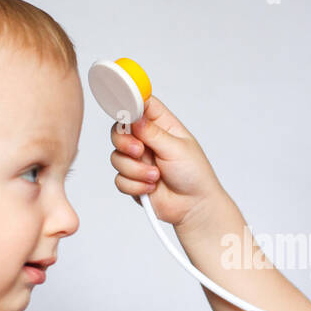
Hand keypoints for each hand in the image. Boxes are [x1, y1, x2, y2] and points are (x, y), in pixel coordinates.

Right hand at [110, 95, 226, 228]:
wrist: (193, 207)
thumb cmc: (194, 174)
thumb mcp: (176, 148)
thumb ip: (152, 132)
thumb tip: (134, 117)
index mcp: (161, 125)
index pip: (140, 105)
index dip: (129, 103)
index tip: (124, 110)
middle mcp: (146, 140)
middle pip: (119, 130)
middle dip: (125, 142)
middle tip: (139, 151)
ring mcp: (138, 160)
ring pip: (117, 157)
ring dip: (136, 170)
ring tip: (156, 176)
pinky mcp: (132, 179)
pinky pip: (119, 178)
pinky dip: (135, 185)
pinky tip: (151, 187)